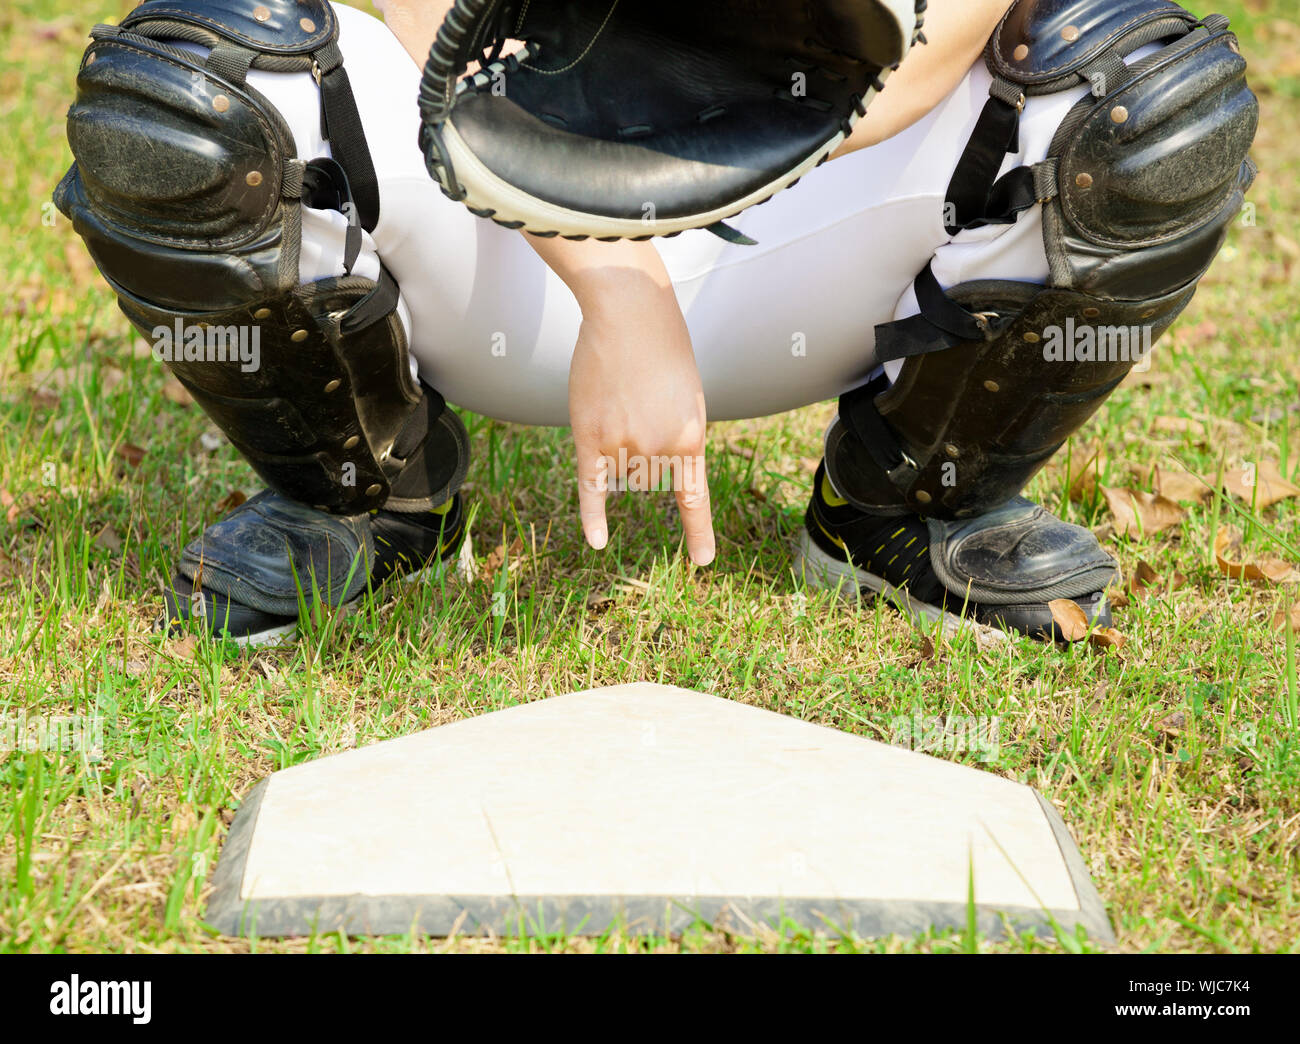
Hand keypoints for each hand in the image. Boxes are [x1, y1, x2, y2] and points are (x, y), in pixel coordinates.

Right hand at [567, 279, 714, 565]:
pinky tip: (598, 541)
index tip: (701, 561)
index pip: (693, 497)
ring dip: (617, 446)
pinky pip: (592, 487)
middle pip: (647, 475)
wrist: (630, 313)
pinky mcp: (589, 436)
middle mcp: (657, 449)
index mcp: (690, 440)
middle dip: (643, 448)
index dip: (698, 531)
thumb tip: (649, 474)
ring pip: (619, 470)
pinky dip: (593, 516)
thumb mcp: (689, 399)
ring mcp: (621, 444)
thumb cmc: (664, 350)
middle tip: (642, 401)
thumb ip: (677, 441)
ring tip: (621, 399)